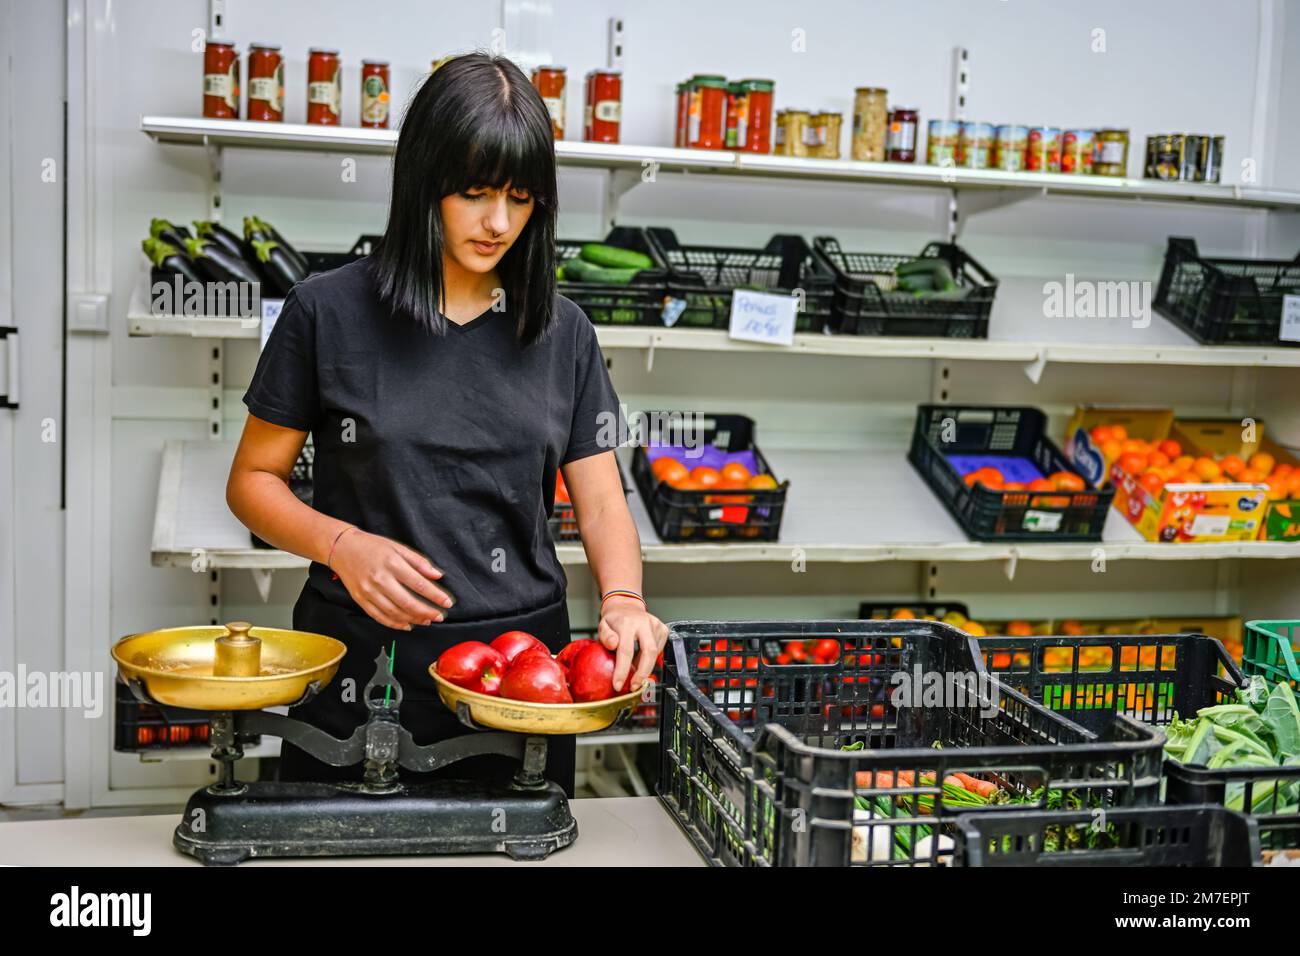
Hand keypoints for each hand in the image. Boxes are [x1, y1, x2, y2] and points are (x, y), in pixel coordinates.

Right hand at [330, 529, 453, 630]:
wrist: (343, 548)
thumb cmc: (372, 546)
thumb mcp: (398, 547)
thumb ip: (419, 562)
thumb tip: (438, 575)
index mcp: (392, 563)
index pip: (419, 584)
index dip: (435, 595)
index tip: (447, 603)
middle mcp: (380, 579)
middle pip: (407, 602)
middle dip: (426, 612)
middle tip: (439, 616)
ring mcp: (368, 591)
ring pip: (394, 612)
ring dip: (412, 619)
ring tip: (426, 621)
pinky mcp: (360, 600)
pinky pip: (379, 616)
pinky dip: (394, 624)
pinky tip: (407, 625)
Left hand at [598, 597, 668, 693]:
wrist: (626, 606)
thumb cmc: (614, 620)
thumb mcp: (603, 625)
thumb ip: (605, 636)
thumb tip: (613, 645)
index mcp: (627, 623)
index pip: (626, 650)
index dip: (623, 670)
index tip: (618, 685)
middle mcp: (643, 623)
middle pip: (648, 652)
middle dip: (642, 673)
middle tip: (634, 686)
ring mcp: (655, 625)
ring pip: (655, 653)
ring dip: (645, 666)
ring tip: (635, 669)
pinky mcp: (663, 629)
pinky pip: (659, 650)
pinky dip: (651, 658)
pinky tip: (642, 657)